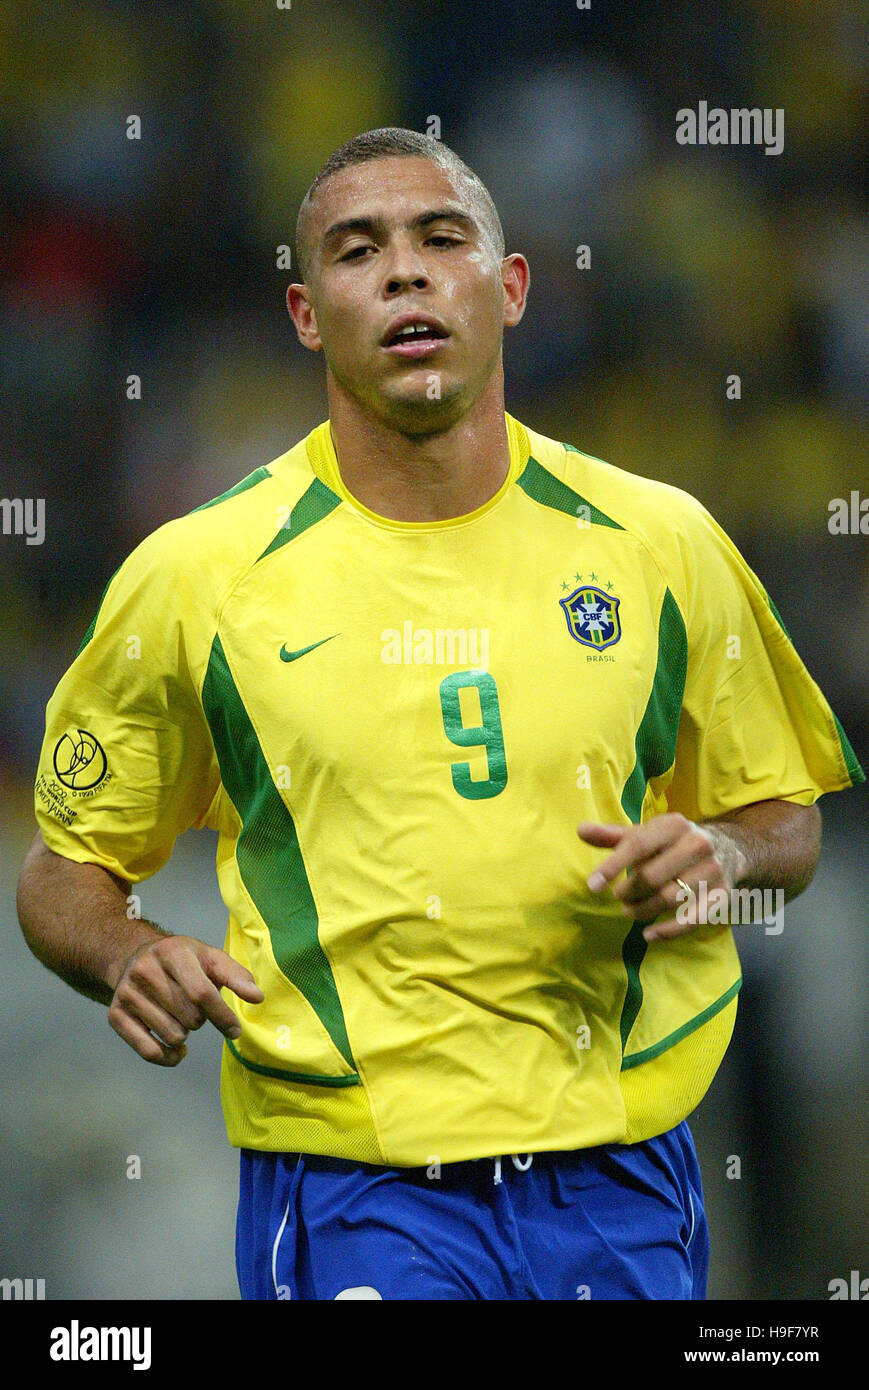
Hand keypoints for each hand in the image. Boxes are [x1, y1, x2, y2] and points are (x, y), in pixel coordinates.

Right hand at [107, 935, 263, 1065]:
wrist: (136, 957)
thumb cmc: (182, 961)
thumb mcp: (210, 958)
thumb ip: (236, 975)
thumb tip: (257, 997)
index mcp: (172, 952)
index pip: (201, 993)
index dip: (222, 1016)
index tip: (235, 1030)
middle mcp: (145, 970)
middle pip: (189, 1017)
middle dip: (202, 1020)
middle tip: (197, 1009)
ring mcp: (127, 993)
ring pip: (172, 1035)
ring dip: (185, 1034)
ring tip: (182, 1017)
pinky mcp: (116, 1015)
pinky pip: (149, 1052)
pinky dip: (168, 1057)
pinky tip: (176, 1049)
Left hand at [577, 814, 748, 942]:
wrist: (728, 848)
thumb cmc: (673, 843)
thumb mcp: (647, 834)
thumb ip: (614, 836)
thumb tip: (580, 830)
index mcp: (674, 824)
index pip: (637, 845)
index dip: (612, 866)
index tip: (592, 886)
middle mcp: (696, 844)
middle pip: (652, 876)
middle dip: (628, 892)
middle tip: (619, 898)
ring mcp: (712, 870)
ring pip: (670, 899)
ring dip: (643, 911)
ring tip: (630, 911)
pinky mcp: (722, 895)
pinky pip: (693, 920)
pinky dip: (668, 931)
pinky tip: (649, 935)